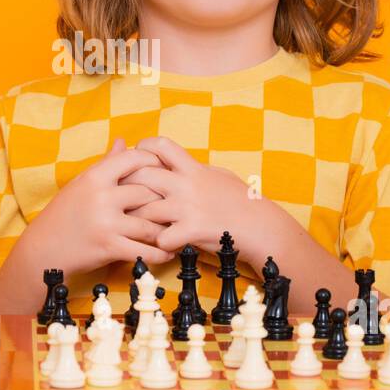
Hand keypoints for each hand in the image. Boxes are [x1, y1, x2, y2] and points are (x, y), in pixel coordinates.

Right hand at [20, 138, 170, 276]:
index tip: (163, 171)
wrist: (42, 249)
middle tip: (179, 204)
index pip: (134, 159)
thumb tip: (123, 141)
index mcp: (95, 177)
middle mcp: (102, 197)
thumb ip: (106, 163)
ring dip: (166, 229)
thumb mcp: (81, 184)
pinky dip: (160, 253)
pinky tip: (168, 252)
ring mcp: (106, 223)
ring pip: (150, 223)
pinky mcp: (109, 247)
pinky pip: (144, 250)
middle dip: (165, 199)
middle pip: (148, 191)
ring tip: (177, 230)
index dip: (154, 162)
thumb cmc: (63, 214)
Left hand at [119, 136, 261, 255]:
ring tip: (140, 227)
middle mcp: (187, 184)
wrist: (261, 227)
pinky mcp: (192, 231)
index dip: (142, 150)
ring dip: (138, 220)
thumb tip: (177, 160)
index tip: (138, 162)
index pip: (159, 145)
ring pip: (144, 210)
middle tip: (127, 200)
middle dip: (128, 186)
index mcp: (193, 168)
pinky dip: (157, 244)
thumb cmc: (242, 201)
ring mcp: (188, 208)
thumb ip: (195, 168)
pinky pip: (161, 238)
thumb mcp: (219, 175)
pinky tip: (162, 245)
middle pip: (141, 174)